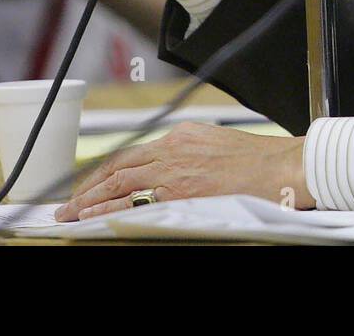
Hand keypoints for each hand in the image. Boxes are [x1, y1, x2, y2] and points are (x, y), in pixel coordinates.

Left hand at [54, 123, 312, 220]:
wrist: (285, 167)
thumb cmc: (262, 163)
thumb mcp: (220, 145)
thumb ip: (193, 153)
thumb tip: (175, 170)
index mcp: (184, 135)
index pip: (134, 154)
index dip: (107, 172)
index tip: (92, 186)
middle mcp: (175, 148)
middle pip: (120, 166)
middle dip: (90, 187)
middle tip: (68, 204)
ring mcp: (177, 169)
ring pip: (121, 182)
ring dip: (91, 199)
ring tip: (71, 214)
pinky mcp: (183, 189)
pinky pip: (136, 200)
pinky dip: (110, 209)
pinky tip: (93, 218)